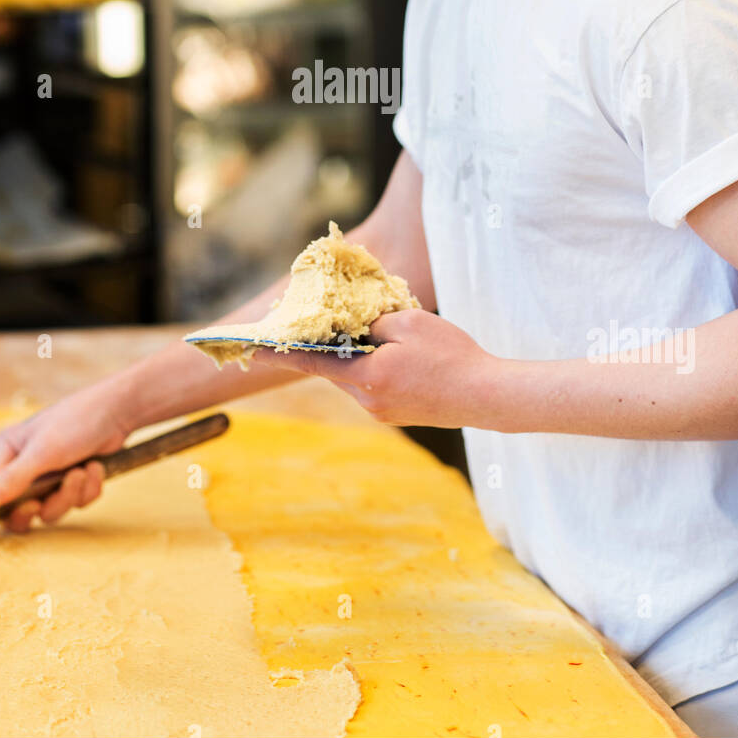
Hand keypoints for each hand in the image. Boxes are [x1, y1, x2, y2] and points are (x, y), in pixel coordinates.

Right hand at [0, 383, 131, 532]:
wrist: (120, 411)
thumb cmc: (77, 421)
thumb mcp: (42, 452)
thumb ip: (9, 481)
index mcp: (8, 453)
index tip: (27, 510)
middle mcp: (25, 466)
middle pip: (20, 511)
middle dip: (44, 506)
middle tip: (47, 502)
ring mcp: (50, 474)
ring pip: (52, 509)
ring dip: (71, 494)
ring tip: (82, 470)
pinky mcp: (72, 479)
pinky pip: (75, 502)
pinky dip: (88, 488)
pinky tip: (95, 467)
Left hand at [251, 309, 498, 427]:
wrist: (485, 395)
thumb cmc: (450, 354)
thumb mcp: (408, 323)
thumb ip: (372, 322)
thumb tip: (353, 326)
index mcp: (366, 376)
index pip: (311, 361)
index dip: (280, 352)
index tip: (252, 346)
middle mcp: (366, 399)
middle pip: (335, 366)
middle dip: (331, 344)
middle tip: (324, 322)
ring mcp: (380, 411)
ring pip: (355, 375)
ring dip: (359, 355)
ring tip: (386, 337)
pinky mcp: (394, 415)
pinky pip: (372, 385)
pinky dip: (375, 367)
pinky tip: (400, 356)